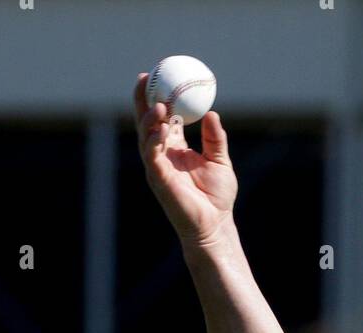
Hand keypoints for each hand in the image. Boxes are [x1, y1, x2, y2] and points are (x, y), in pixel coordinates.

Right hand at [133, 73, 237, 251]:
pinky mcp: (158, 179)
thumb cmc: (217, 198)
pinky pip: (152, 154)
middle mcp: (162, 154)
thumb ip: (215, 138)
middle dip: (142, 99)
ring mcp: (158, 166)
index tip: (159, 76)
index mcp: (175, 147)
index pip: (162, 117)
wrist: (215, 225)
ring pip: (145, 135)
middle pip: (146, 120)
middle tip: (145, 78)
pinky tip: (162, 127)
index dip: (158, 96)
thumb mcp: (220, 161)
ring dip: (149, 118)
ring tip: (159, 105)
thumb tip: (212, 113)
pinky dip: (154, 139)